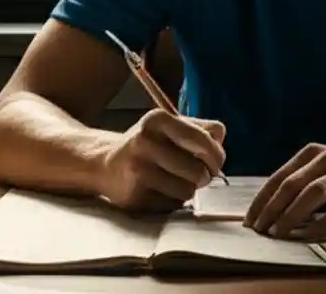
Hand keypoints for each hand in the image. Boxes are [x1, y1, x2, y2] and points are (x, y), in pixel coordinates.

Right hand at [97, 110, 225, 212]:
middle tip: (198, 175)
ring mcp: (138, 170)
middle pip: (199, 170)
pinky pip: (172, 205)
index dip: (217, 155)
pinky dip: (173, 200)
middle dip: (204, 176)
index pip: (203, 139)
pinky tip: (160, 190)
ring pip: (188, 190)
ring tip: (175, 181)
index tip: (216, 161)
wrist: (105, 164)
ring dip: (188, 189)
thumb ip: (200, 129)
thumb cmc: (147, 145)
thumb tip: (220, 143)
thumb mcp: (169, 127)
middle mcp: (145, 142)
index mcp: (157, 119)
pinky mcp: (135, 196)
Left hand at [245, 143, 325, 240]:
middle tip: (260, 229)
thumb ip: (302, 182)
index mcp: (314, 152)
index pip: (281, 176)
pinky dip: (322, 224)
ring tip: (278, 233)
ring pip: (314, 194)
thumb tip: (269, 209)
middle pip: (293, 184)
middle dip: (272, 208)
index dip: (263, 199)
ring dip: (292, 215)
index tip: (250, 219)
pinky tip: (308, 236)